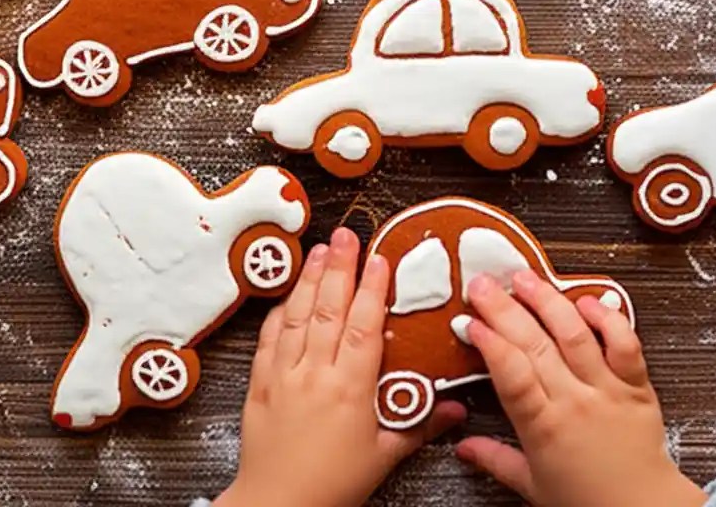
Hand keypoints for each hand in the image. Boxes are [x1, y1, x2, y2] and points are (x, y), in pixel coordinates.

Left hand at [217, 228, 465, 506]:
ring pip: (297, 315)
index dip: (373, 289)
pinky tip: (289, 294)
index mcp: (350, 389)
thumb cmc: (329, 486)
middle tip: (347, 236)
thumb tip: (455, 409)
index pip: (364, 326)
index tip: (380, 260)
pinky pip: (270, 337)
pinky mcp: (260, 383)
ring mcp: (284, 375)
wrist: (277, 506)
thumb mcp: (384, 455)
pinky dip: (280, 311)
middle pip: (328, 308)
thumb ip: (420, 425)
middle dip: (340, 267)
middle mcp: (315, 374)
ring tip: (322, 250)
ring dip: (310, 278)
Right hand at [456, 270, 704, 506]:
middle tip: (483, 284)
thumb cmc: (592, 502)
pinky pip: (625, 343)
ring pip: (575, 334)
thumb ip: (495, 460)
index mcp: (543, 428)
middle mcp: (575, 402)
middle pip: (535, 344)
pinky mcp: (636, 385)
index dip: (489, 342)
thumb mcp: (532, 486)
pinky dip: (608, 318)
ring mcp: (607, 389)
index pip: (510, 373)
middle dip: (504, 309)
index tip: (471, 321)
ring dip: (547, 301)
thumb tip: (463, 447)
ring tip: (525, 278)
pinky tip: (586, 300)